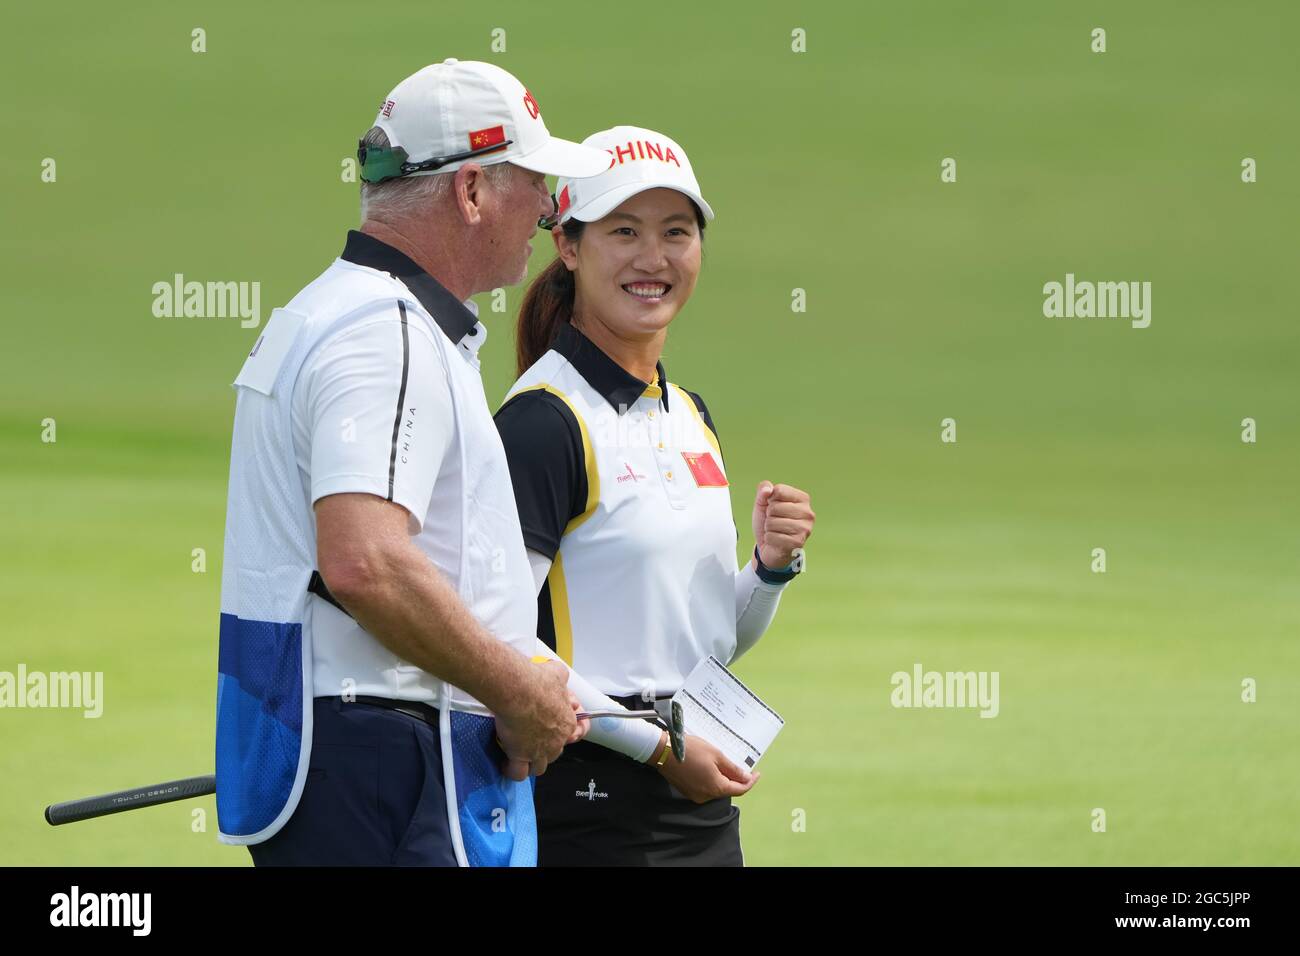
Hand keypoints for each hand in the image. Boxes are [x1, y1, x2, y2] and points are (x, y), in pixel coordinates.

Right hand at [495, 660, 580, 779]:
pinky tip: (507, 765)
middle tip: (534, 740)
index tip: (557, 730)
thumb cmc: (536, 681)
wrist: (518, 690)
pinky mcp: (521, 755)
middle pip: (556, 752)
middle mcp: (556, 740)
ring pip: (539, 767)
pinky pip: (518, 772)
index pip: (575, 733)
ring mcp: (539, 750)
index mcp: (567, 721)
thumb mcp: (556, 673)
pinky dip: (512, 771)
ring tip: (522, 757)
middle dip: (547, 748)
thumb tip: (558, 674)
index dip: (567, 733)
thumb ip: (560, 677)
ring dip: (532, 763)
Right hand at [654, 734, 759, 803]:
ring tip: (727, 764)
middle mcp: (706, 796)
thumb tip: (745, 777)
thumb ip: (732, 769)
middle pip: (727, 790)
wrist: (663, 751)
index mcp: (716, 787)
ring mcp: (695, 795)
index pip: (740, 789)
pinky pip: (705, 787)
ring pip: (716, 789)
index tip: (757, 773)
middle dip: (737, 780)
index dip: (750, 782)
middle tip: (743, 767)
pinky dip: (712, 780)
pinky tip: (712, 768)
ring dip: (724, 779)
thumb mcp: (716, 755)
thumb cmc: (691, 750)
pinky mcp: (687, 791)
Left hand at [751, 481, 814, 569]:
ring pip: (772, 522)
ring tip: (775, 531)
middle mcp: (808, 513)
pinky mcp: (798, 543)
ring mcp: (805, 529)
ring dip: (768, 528)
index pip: (779, 490)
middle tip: (774, 522)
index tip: (773, 507)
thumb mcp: (763, 503)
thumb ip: (763, 490)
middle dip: (768, 516)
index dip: (769, 500)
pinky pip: (772, 536)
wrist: (770, 546)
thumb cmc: (769, 521)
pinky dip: (769, 539)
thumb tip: (767, 489)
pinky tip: (776, 540)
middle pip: (774, 507)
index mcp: (802, 499)